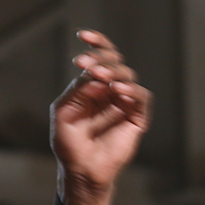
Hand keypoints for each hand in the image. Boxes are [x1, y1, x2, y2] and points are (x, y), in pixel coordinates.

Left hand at [51, 30, 151, 204]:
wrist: (81, 170)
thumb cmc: (69, 143)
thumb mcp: (64, 112)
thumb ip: (77, 91)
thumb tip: (94, 74)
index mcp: (93, 86)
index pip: (99, 58)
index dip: (95, 44)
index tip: (82, 35)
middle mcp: (110, 91)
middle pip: (115, 62)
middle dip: (102, 57)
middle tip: (87, 63)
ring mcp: (125, 103)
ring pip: (127, 76)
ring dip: (113, 72)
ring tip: (99, 75)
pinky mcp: (137, 117)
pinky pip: (140, 98)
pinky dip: (130, 90)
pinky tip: (116, 90)